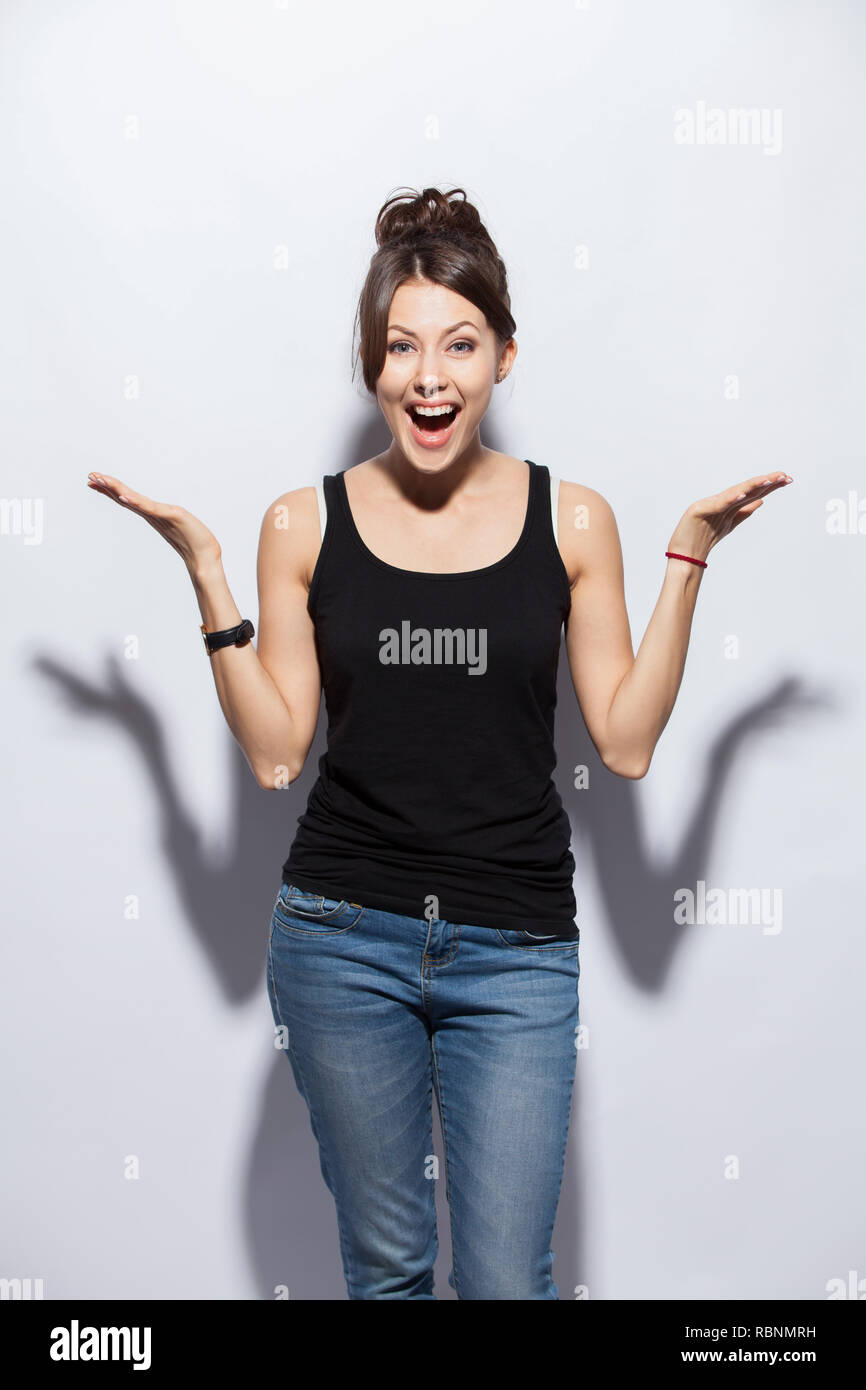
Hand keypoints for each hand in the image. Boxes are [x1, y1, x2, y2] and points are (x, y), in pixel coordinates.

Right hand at [86, 471, 222, 575]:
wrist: (204, 555)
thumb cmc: (193, 540)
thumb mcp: (175, 521)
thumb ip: (165, 516)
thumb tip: (160, 511)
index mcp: (151, 512)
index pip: (126, 497)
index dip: (110, 488)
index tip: (94, 479)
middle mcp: (151, 513)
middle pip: (124, 496)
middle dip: (107, 485)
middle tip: (90, 475)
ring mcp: (158, 515)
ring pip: (133, 499)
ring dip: (116, 489)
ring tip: (101, 480)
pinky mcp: (170, 516)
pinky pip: (150, 507)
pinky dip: (136, 502)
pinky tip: (124, 496)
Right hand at [668, 471, 792, 562]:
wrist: (684, 554)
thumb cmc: (701, 538)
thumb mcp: (728, 524)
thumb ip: (743, 512)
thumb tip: (761, 502)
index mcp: (730, 506)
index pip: (754, 492)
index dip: (770, 485)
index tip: (788, 479)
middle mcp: (722, 502)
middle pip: (748, 490)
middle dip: (766, 482)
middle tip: (784, 475)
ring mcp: (711, 506)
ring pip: (735, 493)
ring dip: (752, 486)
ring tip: (768, 480)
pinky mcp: (700, 511)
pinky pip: (718, 505)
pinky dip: (730, 499)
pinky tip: (742, 494)